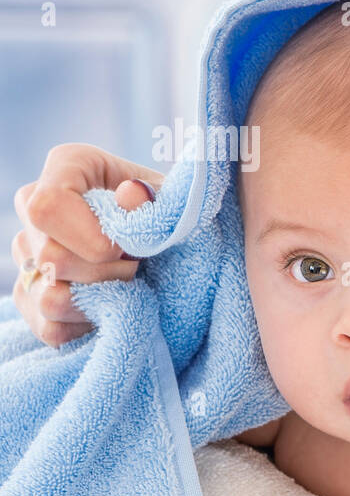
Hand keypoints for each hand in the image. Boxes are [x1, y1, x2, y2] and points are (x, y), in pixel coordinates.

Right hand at [11, 143, 162, 346]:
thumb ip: (157, 199)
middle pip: (50, 258)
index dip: (90, 237)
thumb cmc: (171, 215)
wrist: (173, 245)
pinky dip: (89, 326)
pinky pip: (49, 328)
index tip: (126, 248)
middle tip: (138, 267)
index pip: (48, 206)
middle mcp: (36, 205)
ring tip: (128, 285)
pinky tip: (110, 306)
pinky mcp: (31, 296)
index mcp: (70, 167)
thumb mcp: (175, 202)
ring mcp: (27, 253)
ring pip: (49, 298)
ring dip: (100, 302)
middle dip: (107, 273)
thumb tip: (132, 195)